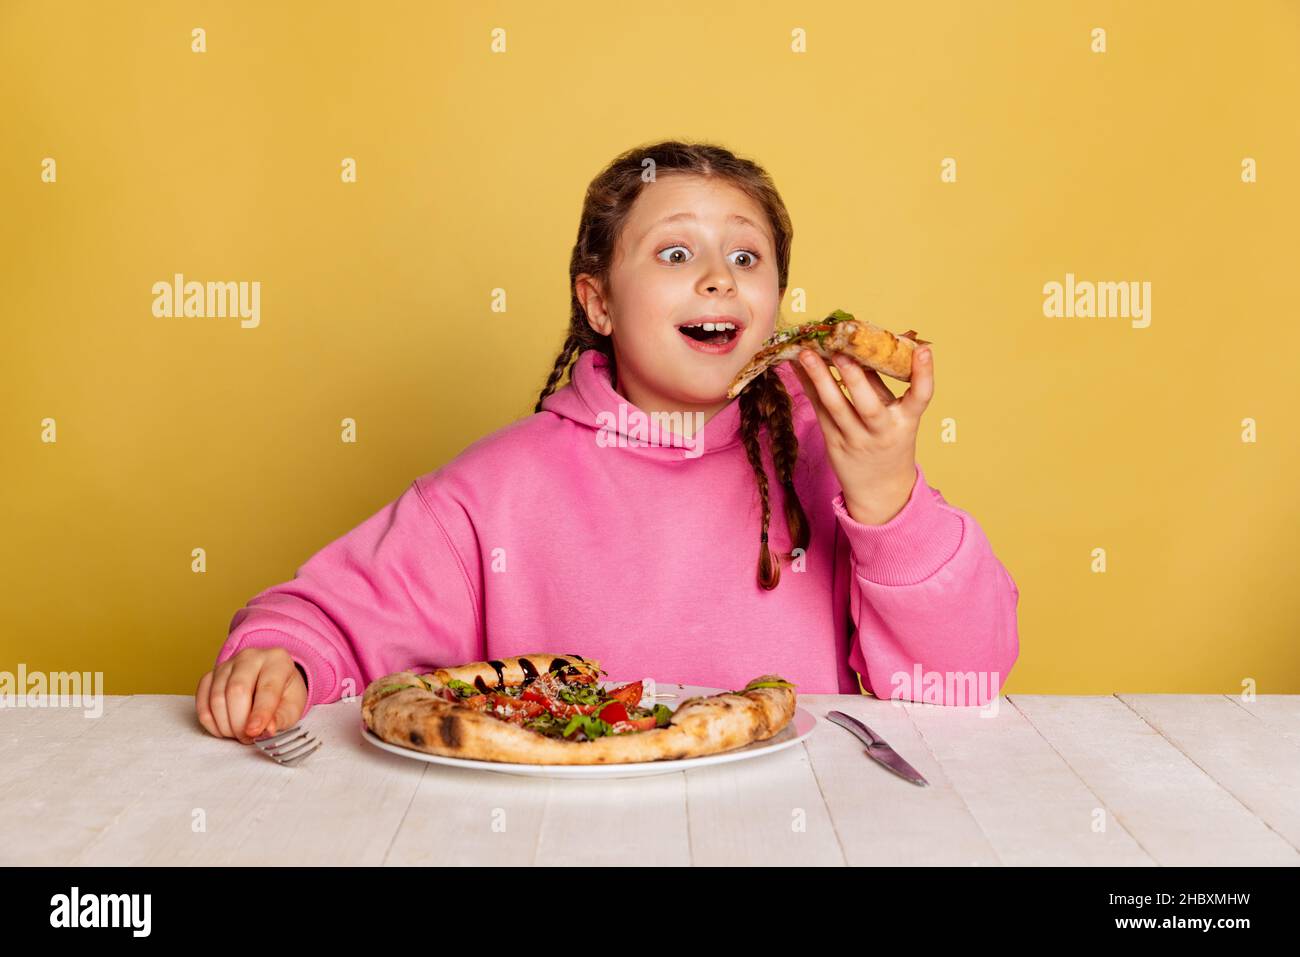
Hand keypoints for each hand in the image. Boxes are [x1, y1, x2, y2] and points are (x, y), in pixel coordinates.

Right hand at [195, 647, 306, 743]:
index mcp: (277, 660)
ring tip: (239, 734)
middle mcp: (250, 657)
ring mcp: (226, 665)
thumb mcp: (293, 707)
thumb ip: (281, 719)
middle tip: (247, 738)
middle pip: (236, 690)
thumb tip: (267, 730)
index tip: (254, 732)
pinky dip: (210, 721)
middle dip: (239, 722)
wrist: (270, 681)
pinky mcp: (210, 676)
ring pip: (217, 697)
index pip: (267, 688)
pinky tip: (224, 728)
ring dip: (225, 724)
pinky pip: (202, 701)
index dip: (260, 713)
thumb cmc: (283, 694)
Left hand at [790, 343, 933, 524]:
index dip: (924, 375)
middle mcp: (881, 432)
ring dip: (819, 379)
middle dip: (855, 378)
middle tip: (841, 351)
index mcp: (906, 422)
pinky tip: (798, 367)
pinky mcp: (833, 442)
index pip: (920, 398)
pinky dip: (808, 387)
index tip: (924, 351)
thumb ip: (882, 385)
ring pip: (836, 408)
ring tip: (807, 354)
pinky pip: (820, 411)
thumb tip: (864, 346)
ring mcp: (855, 439)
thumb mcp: (896, 417)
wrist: (879, 490)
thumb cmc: (890, 442)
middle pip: (868, 406)